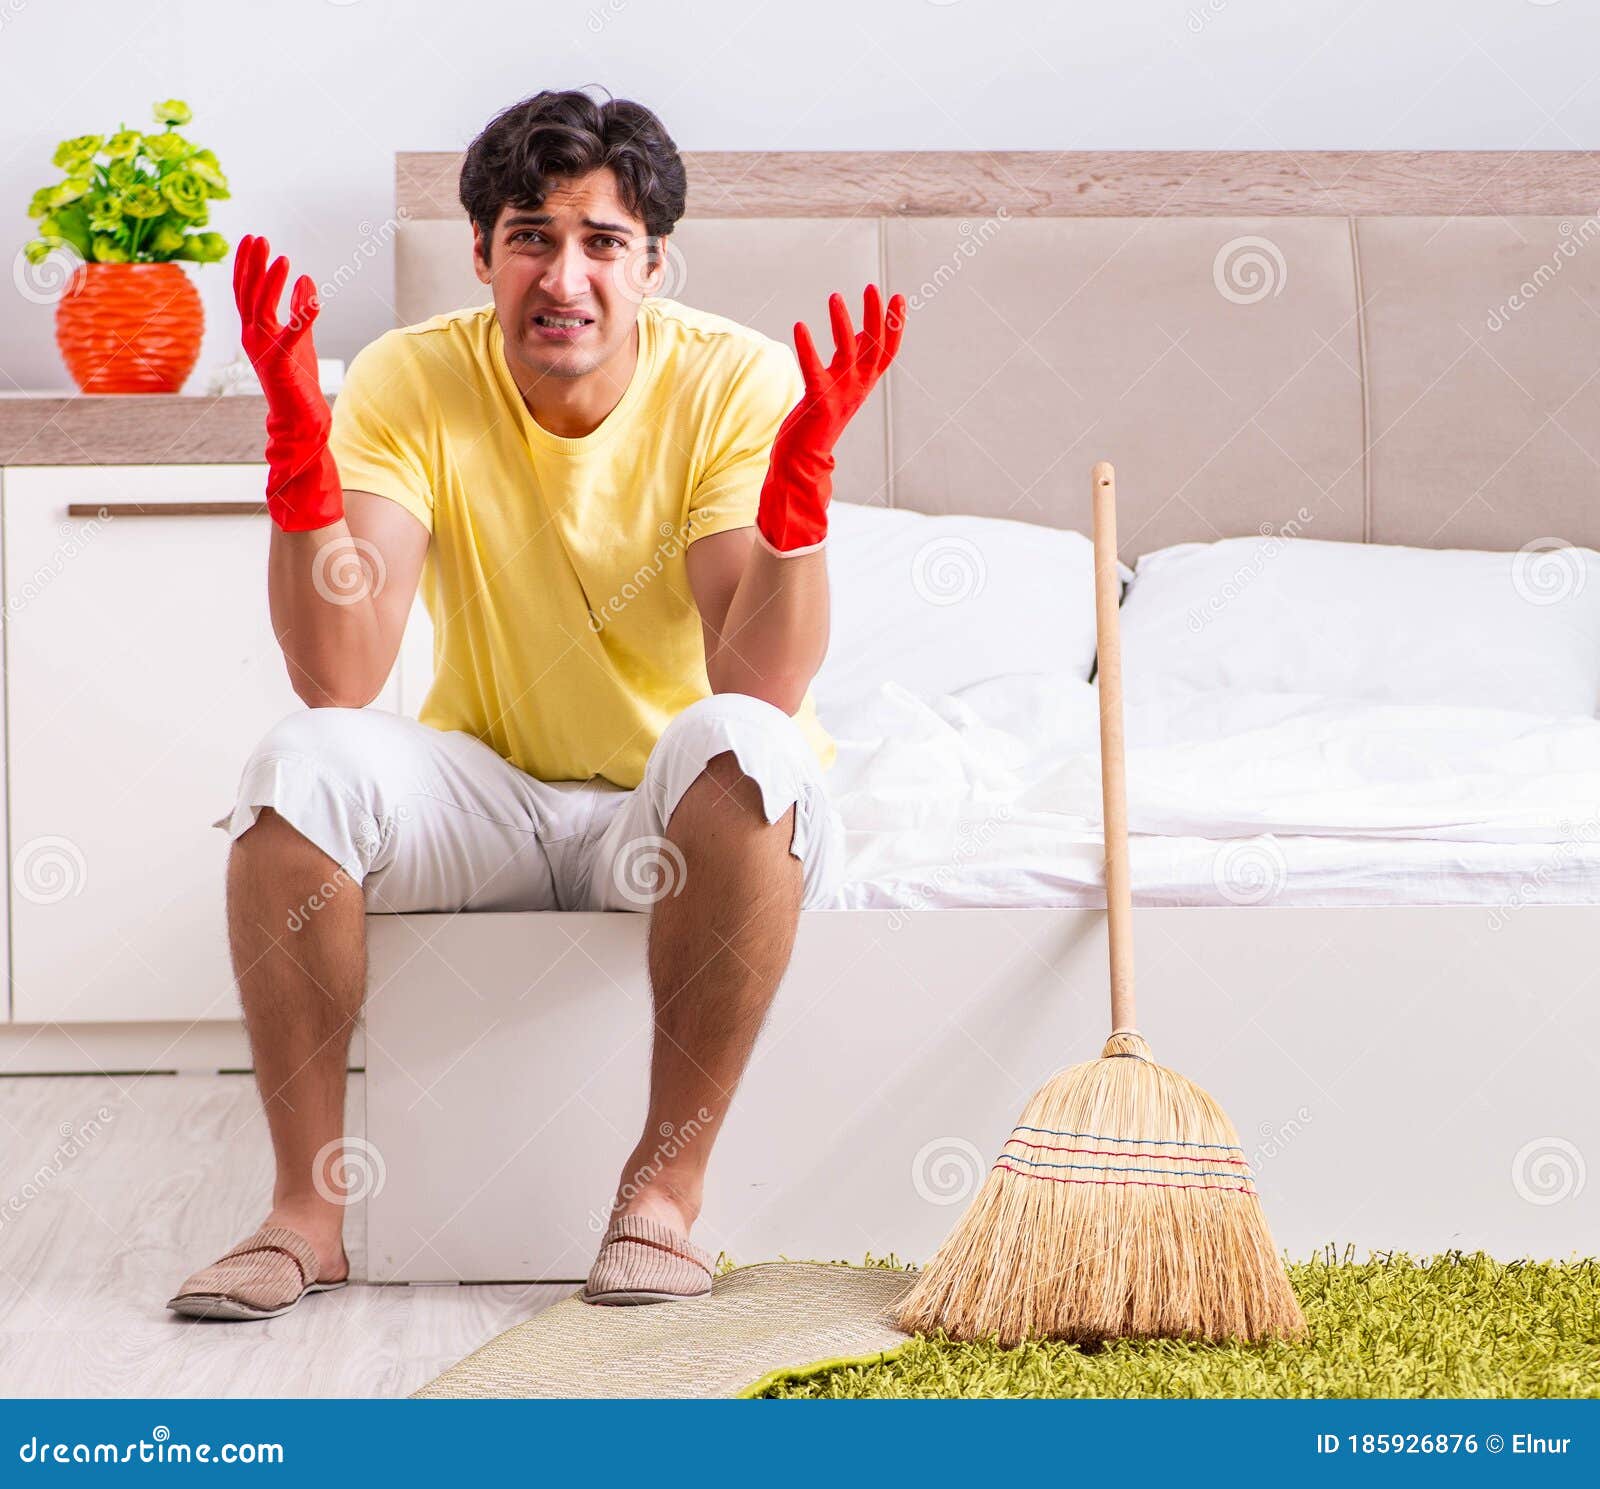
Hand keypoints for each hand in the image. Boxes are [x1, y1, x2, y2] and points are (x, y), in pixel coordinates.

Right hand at [234, 233, 342, 531]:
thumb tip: (305, 278)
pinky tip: (309, 291)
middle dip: (251, 264)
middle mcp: (253, 340)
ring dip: (271, 282)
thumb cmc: (299, 382)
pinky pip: (290, 334)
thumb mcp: (299, 339)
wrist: (301, 422)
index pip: (245, 292)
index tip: (252, 239)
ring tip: (282, 258)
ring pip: (262, 310)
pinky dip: (299, 312)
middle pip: (247, 295)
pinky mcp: (283, 365)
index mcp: (254, 333)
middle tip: (258, 237)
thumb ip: (299, 310)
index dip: (247, 265)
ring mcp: (265, 353)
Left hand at [756, 284, 905, 554]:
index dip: (895, 326)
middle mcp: (856, 390)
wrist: (800, 462)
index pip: (886, 352)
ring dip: (843, 324)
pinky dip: (808, 348)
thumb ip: (851, 361)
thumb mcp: (839, 386)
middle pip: (874, 348)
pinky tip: (800, 326)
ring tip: (835, 297)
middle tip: (873, 288)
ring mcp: (840, 397)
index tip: (898, 297)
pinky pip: (813, 371)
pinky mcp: (818, 404)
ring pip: (848, 354)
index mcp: (863, 386)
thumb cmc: (816, 421)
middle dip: (876, 317)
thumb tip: (860, 332)